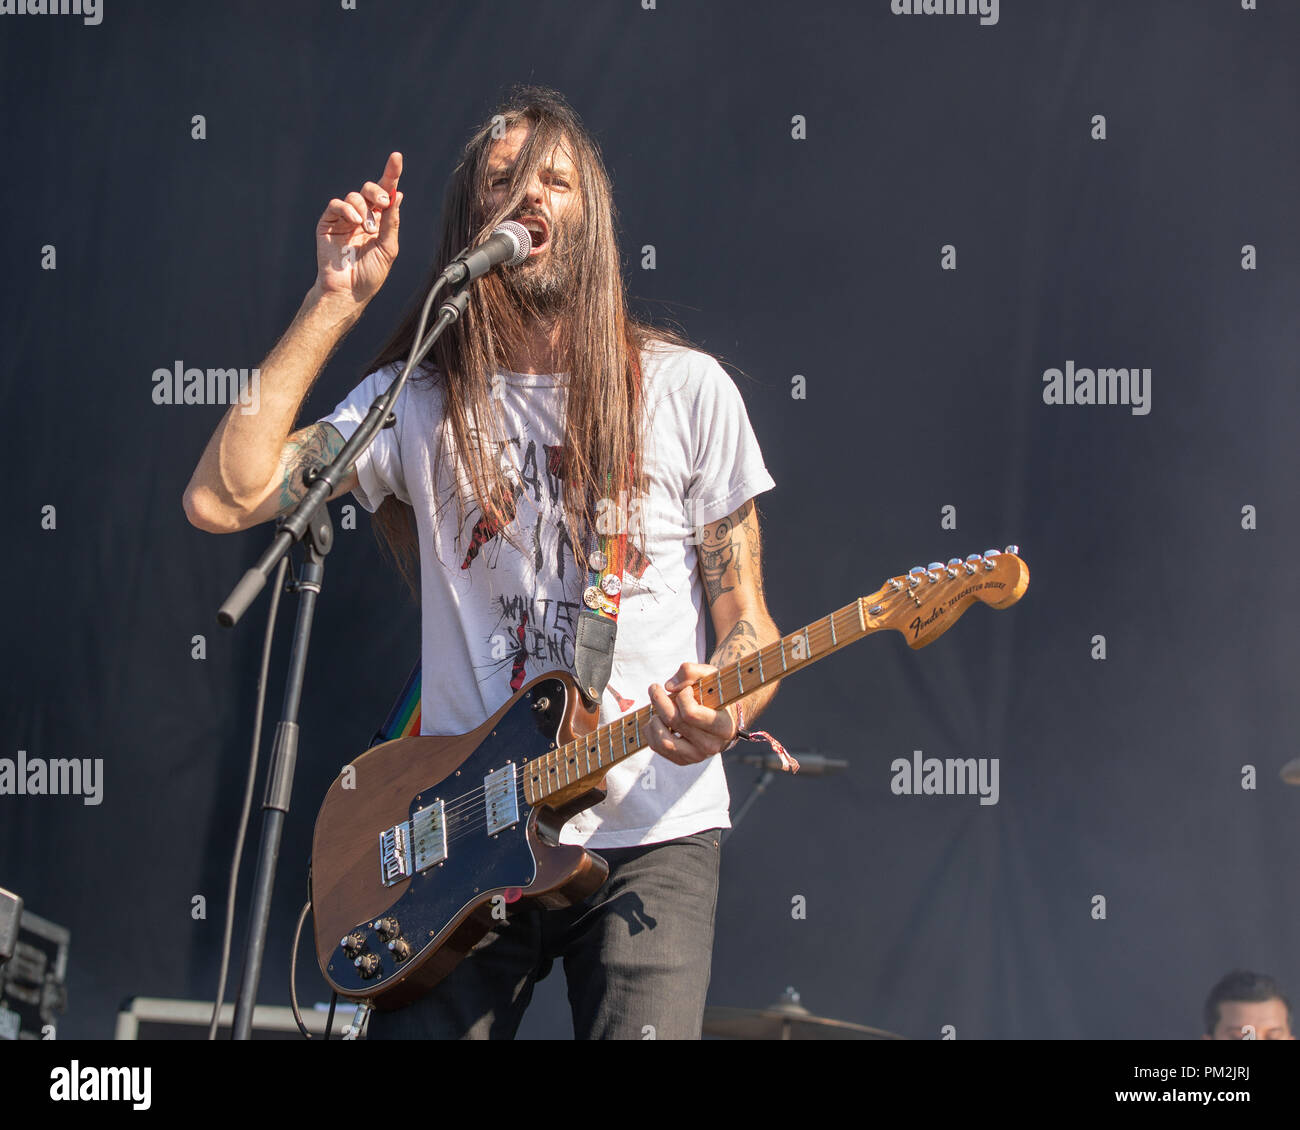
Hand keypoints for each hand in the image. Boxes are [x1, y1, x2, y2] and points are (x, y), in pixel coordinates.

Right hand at [313, 151, 402, 305]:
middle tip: (383, 204)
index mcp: (380, 221)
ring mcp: (344, 218)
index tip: (396, 157)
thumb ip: (391, 221)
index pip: (386, 193)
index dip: (391, 174)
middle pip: (370, 189)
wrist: (348, 291)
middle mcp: (363, 216)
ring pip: (354, 195)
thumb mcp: (388, 248)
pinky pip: (336, 205)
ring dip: (363, 209)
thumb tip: (398, 195)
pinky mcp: (328, 222)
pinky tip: (353, 221)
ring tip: (366, 228)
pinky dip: (346, 209)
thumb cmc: (370, 274)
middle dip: (378, 192)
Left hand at [646, 662, 738, 765]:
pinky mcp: (683, 760)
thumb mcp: (710, 676)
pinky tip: (656, 719)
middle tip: (655, 688)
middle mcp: (711, 745)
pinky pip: (658, 749)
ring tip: (656, 708)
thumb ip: (692, 671)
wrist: (723, 717)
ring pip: (663, 741)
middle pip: (674, 722)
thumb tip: (669, 686)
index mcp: (723, 726)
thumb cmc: (716, 695)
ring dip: (654, 720)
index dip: (682, 696)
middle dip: (659, 700)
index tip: (685, 689)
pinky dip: (651, 732)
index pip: (691, 713)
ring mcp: (696, 756)